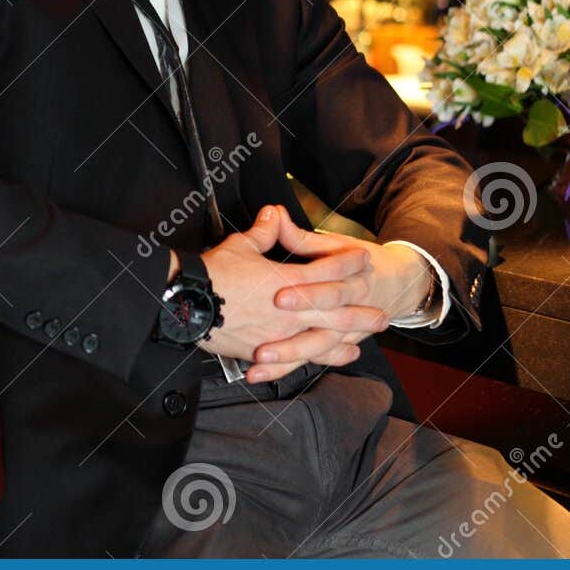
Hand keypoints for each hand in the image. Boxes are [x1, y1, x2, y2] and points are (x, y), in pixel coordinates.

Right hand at [189, 206, 390, 380]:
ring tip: (371, 333)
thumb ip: (264, 231)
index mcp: (285, 279)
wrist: (186, 304)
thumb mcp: (239, 246)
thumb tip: (276, 213)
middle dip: (362, 310)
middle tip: (383, 313)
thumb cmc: (213, 275)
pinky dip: (329, 355)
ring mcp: (281, 333)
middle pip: (337, 309)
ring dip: (354, 334)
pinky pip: (306, 356)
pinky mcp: (268, 350)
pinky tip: (344, 354)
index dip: (347, 262)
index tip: (363, 258)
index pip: (327, 270)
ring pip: (327, 336)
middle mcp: (290, 309)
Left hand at [250, 213, 434, 382]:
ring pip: (317, 347)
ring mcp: (344, 329)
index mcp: (350, 276)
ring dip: (287, 356)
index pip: (327, 286)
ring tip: (260, 360)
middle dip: (292, 335)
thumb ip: (300, 236)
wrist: (396, 281)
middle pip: (322, 324)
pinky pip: (313, 358)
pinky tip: (264, 374)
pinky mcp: (335, 343)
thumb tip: (274, 214)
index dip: (304, 292)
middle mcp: (349, 306)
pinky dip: (289, 367)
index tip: (277, 296)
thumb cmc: (357, 258)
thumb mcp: (332, 243)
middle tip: (263, 343)